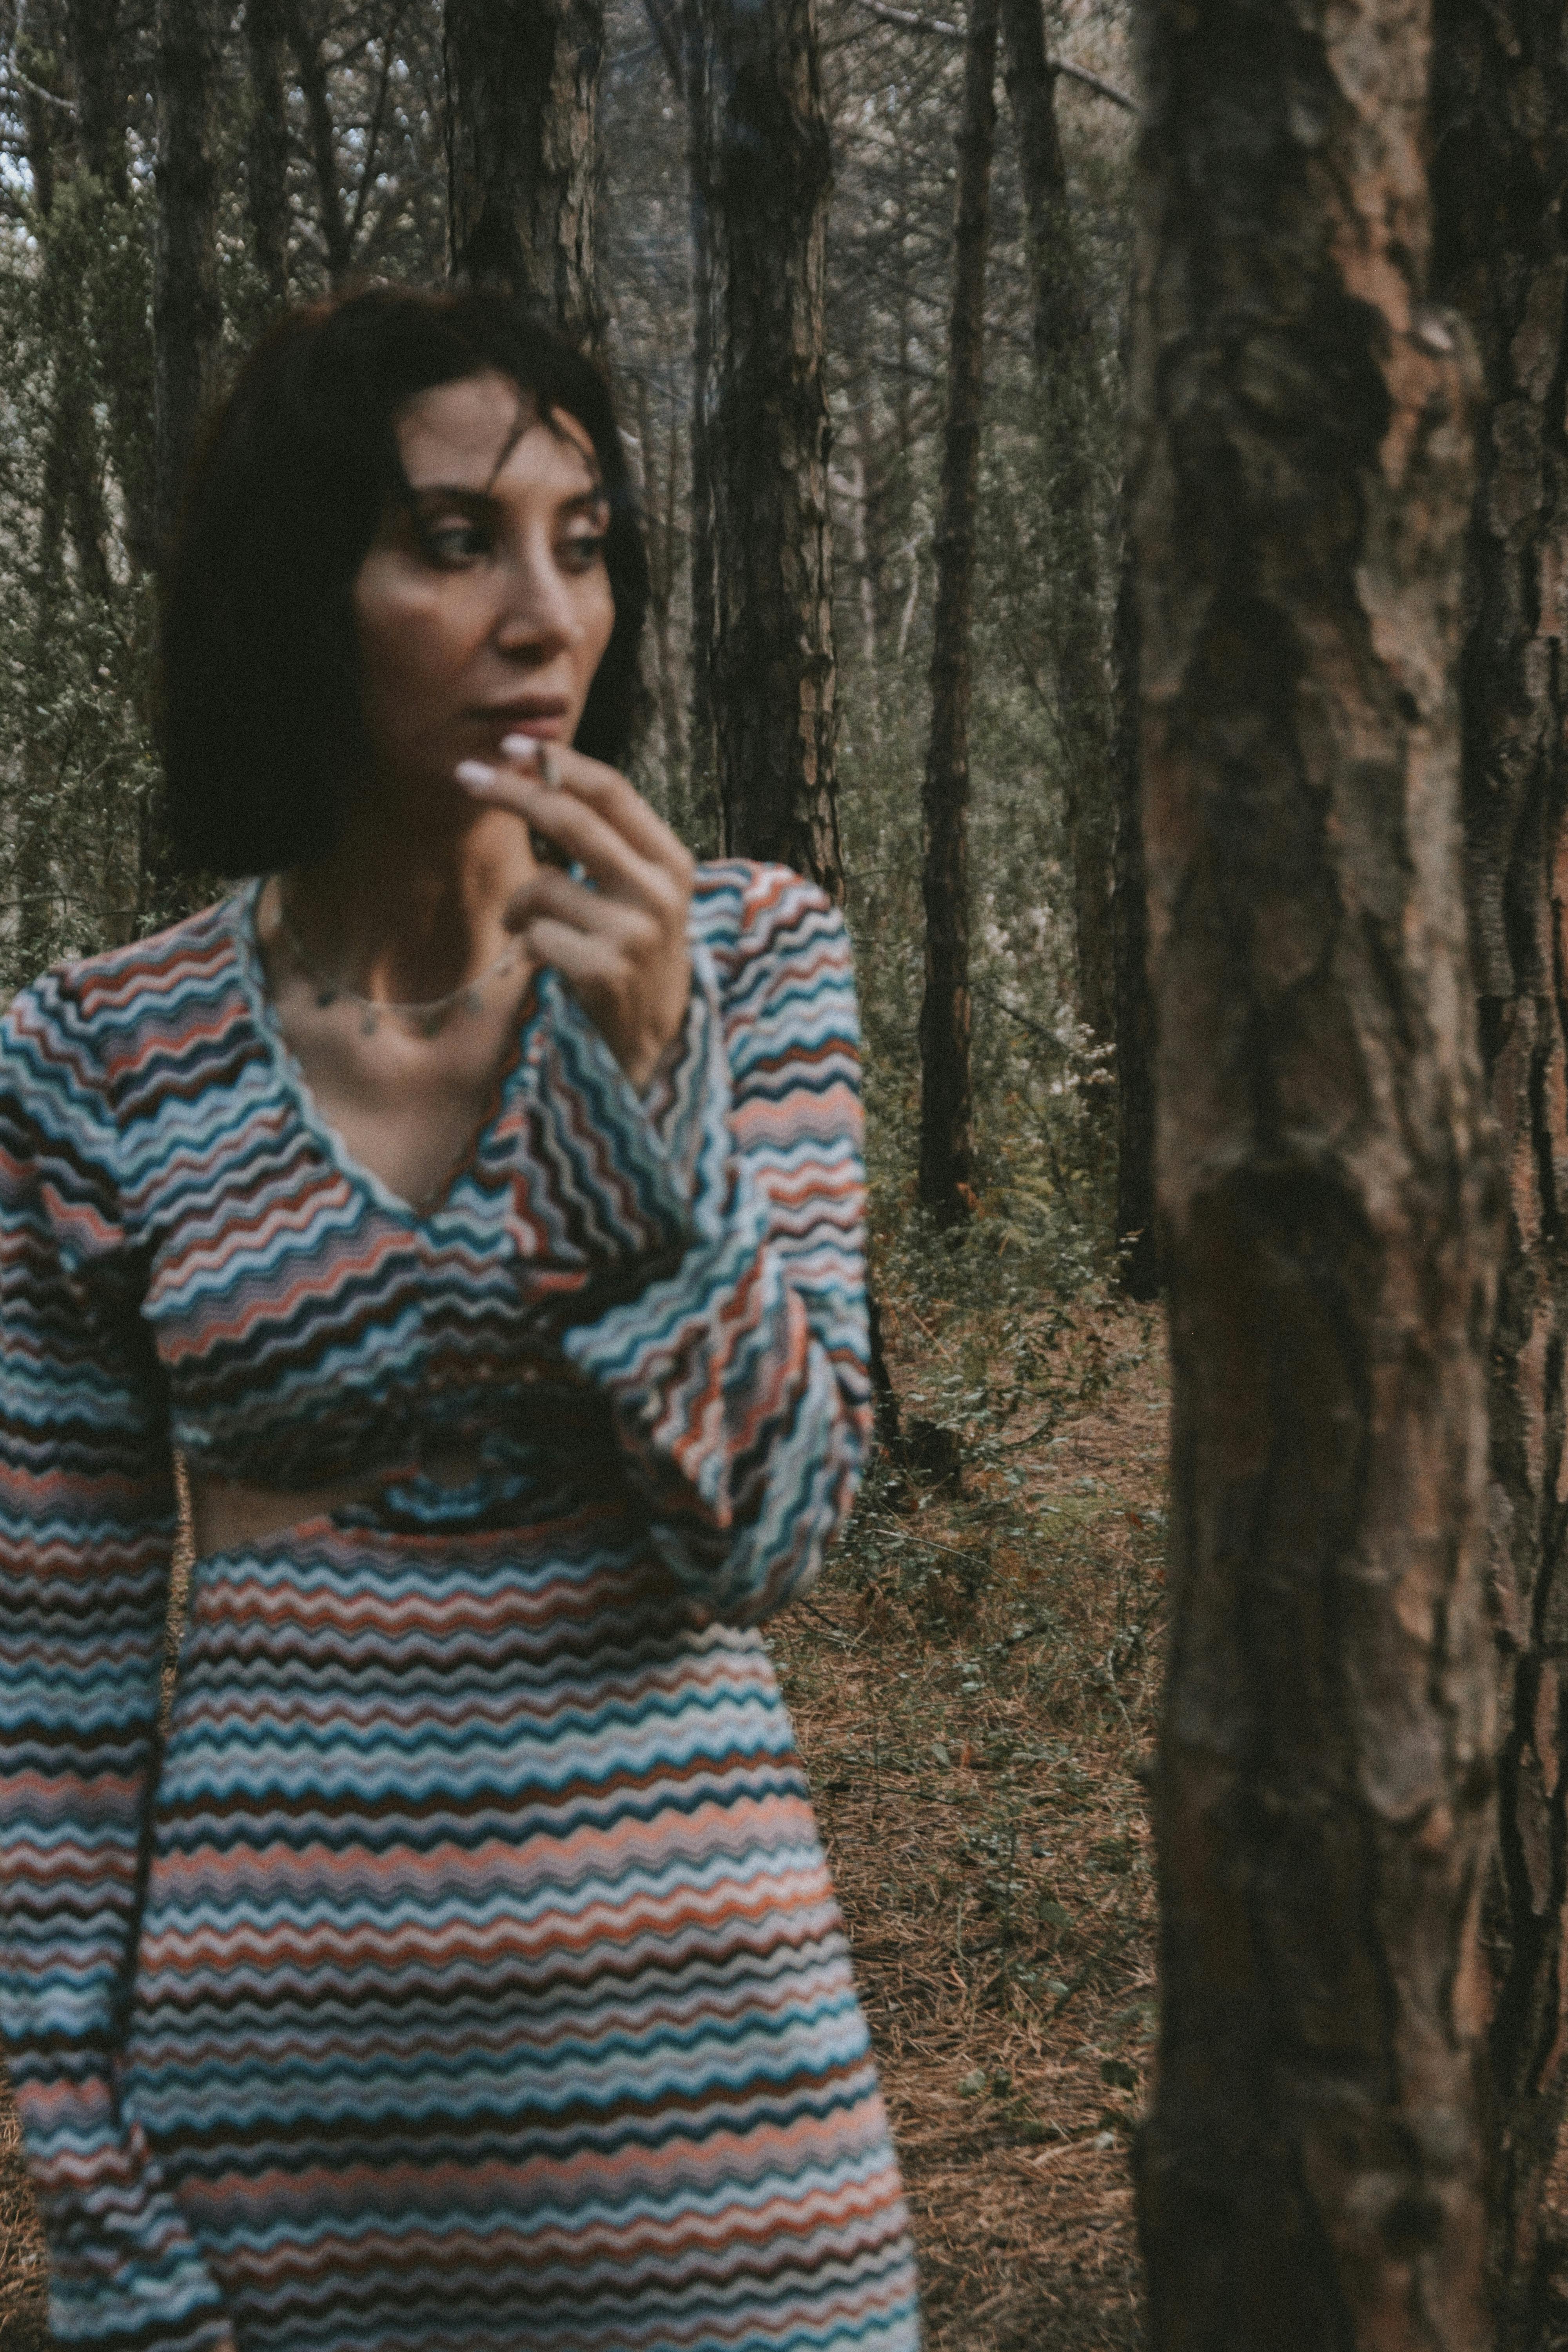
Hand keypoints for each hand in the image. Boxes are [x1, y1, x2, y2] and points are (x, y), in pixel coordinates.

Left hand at [456, 737, 694, 1090]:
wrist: (659, 1040)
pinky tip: (545, 962)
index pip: (612, 793)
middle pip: (572, 821)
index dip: (559, 764)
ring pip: (541, 886)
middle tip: (464, 776)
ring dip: (516, 905)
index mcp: (671, 861)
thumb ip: (605, 840)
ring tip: (529, 928)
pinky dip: (525, 946)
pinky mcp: (604, 973)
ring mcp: (633, 934)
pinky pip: (534, 937)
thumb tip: (540, 772)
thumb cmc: (634, 952)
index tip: (511, 745)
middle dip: (511, 793)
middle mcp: (658, 892)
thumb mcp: (639, 891)